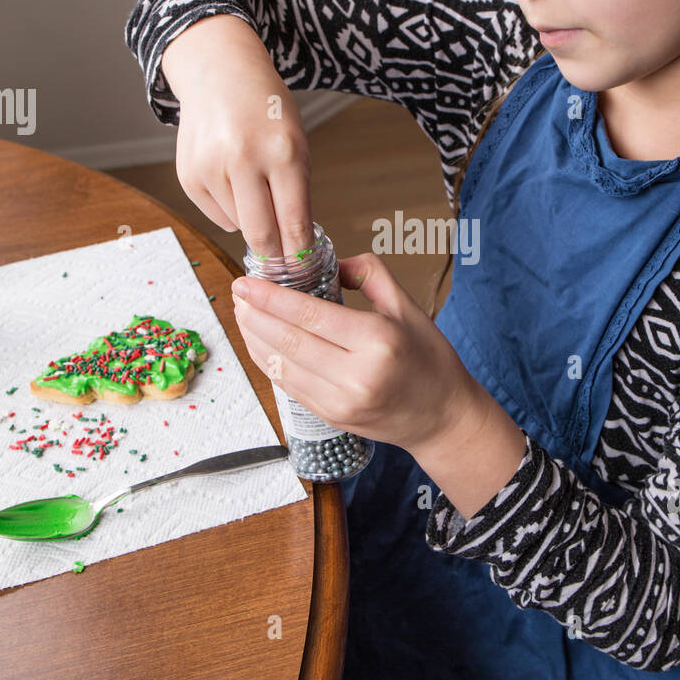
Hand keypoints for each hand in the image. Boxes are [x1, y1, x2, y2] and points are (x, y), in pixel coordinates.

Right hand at [161, 14, 314, 258]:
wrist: (220, 73)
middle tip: (284, 260)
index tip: (304, 269)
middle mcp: (243, 159)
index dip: (299, 252)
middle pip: (261, 234)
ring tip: (256, 192)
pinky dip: (230, 211)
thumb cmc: (265, 110)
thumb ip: (297, 192)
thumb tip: (295, 244)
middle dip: (275, 254)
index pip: (294, 220)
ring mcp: (211, 167)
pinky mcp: (189, 175)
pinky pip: (217, 216)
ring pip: (238, 226)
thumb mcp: (296, 143)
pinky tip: (233, 183)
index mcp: (282, 151)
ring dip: (252, 222)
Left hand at [229, 251, 481, 452]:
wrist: (443, 417)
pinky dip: (269, 362)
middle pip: (289, 340)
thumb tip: (331, 262)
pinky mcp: (331, 417)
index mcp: (378, 339)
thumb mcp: (408, 307)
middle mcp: (357, 374)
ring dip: (255, 339)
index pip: (310, 314)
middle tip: (237, 293)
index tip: (247, 282)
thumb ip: (370, 274)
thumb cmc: (429, 360)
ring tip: (243, 315)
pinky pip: (289, 385)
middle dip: (255, 315)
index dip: (271, 297)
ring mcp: (341, 401)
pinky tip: (261, 343)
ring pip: (281, 366)